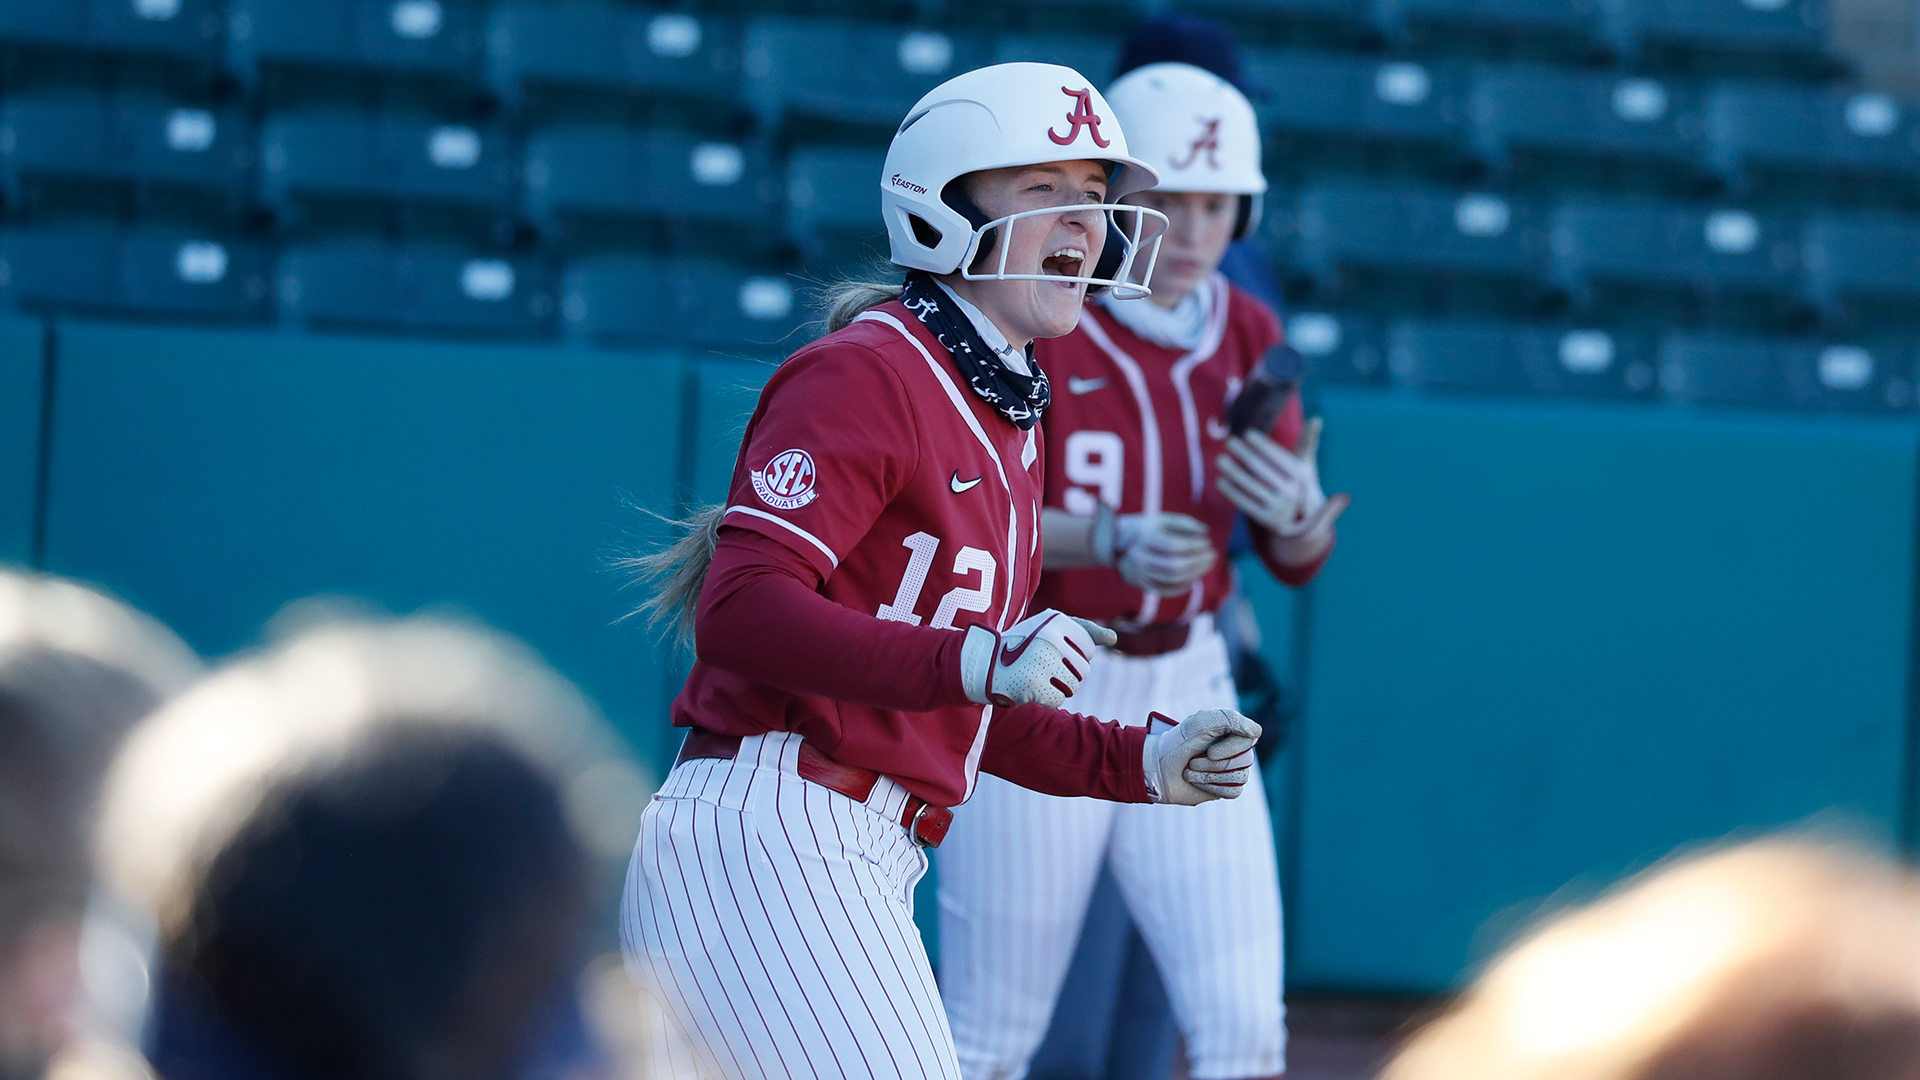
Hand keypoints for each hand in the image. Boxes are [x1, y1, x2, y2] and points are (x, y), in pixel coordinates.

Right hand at [960, 610, 1118, 708]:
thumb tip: (1113, 638)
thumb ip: (1084, 631)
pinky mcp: (1033, 684)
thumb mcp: (1050, 628)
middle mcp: (1051, 638)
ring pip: (1073, 686)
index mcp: (1057, 620)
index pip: (1090, 648)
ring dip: (1058, 687)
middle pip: (1084, 669)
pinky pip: (1058, 700)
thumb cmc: (1024, 645)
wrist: (985, 663)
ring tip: (1038, 676)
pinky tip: (1031, 688)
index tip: (1054, 651)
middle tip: (1043, 667)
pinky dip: (1047, 698)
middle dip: (1068, 673)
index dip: (1075, 655)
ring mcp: (1042, 662)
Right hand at [1115, 513, 1215, 595]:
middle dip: (1199, 561)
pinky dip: (1182, 587)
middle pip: (1176, 565)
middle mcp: (1142, 556)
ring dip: (1195, 573)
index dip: (1195, 545)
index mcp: (1146, 537)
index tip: (1207, 542)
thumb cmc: (1146, 529)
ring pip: (1173, 579)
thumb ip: (1184, 522)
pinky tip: (1193, 579)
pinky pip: (1166, 590)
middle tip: (1213, 555)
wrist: (1115, 545)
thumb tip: (1206, 532)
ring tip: (1208, 564)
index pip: (1176, 546)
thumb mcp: (1162, 519)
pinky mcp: (1143, 584)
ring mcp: (1141, 573)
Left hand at [1141, 708, 1261, 804]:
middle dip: (1213, 763)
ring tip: (1191, 770)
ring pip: (1239, 777)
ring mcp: (1234, 769)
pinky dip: (1211, 787)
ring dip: (1208, 775)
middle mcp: (1237, 748)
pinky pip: (1233, 792)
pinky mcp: (1228, 788)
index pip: (1251, 737)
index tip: (1209, 748)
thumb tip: (1256, 732)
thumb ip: (1229, 719)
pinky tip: (1197, 782)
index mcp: (1233, 729)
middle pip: (1245, 760)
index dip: (1231, 746)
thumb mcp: (1200, 723)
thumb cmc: (1178, 742)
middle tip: (1193, 760)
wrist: (1158, 768)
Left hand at [1215, 420, 1326, 532]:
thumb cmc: (1299, 485)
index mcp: (1301, 476)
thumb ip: (1308, 442)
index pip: (1278, 456)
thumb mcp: (1306, 465)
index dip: (1263, 444)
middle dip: (1244, 454)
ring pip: (1251, 486)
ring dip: (1233, 471)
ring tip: (1220, 459)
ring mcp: (1279, 508)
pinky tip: (1220, 480)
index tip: (1247, 434)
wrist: (1302, 521)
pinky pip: (1246, 503)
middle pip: (1263, 469)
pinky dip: (1232, 492)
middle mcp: (1292, 492)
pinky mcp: (1267, 520)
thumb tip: (1316, 418)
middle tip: (1229, 441)